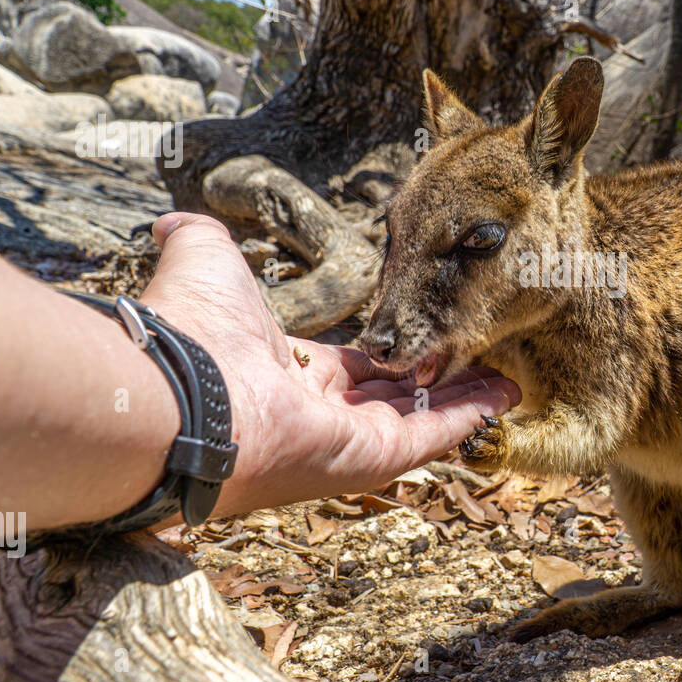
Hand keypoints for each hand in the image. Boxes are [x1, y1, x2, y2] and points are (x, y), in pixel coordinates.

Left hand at [138, 212, 519, 517]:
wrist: (183, 389)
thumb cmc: (195, 327)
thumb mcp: (206, 261)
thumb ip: (201, 238)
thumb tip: (172, 222)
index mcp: (290, 374)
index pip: (355, 368)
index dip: (392, 354)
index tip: (423, 339)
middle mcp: (321, 414)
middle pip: (396, 396)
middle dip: (440, 380)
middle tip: (483, 363)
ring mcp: (349, 441)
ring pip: (423, 417)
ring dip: (467, 398)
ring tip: (509, 381)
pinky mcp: (372, 459)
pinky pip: (433, 435)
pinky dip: (470, 415)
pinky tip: (504, 396)